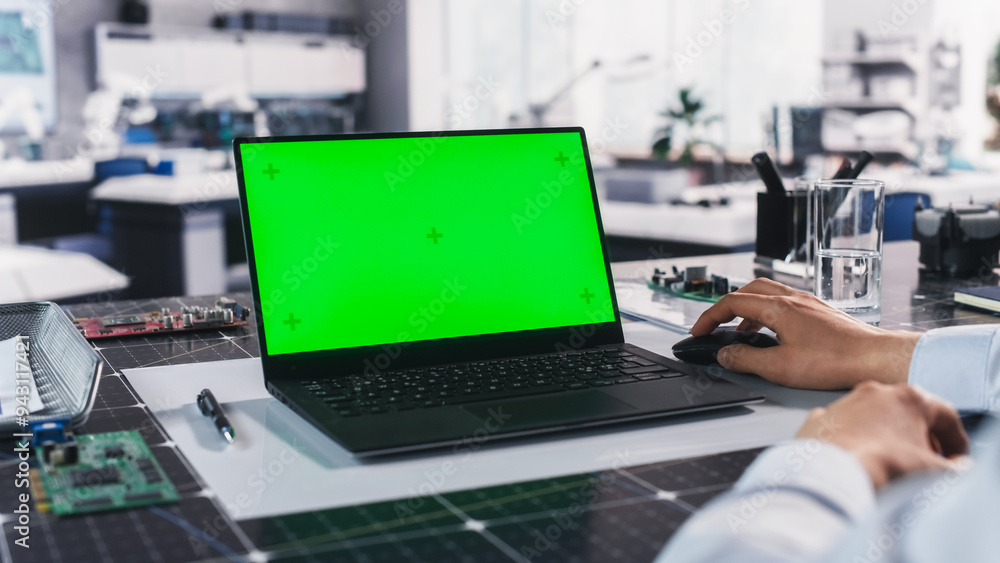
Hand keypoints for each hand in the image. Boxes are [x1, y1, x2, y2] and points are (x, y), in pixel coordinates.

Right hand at [691, 278, 919, 388]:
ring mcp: (808, 303)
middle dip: (726, 307)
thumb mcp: (780, 368)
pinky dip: (767, 312)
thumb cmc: (836, 361)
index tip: (700, 331)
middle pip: (748, 290)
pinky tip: (771, 333)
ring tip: (741, 331)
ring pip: (767, 294)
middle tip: (716, 325)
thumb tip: (726, 354)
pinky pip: (784, 303)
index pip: (732, 303)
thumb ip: (747, 359)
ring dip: (747, 308)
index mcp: (779, 308)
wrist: (875, 358)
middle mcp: (793, 299)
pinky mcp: (820, 312)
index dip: (710, 317)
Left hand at [796, 382, 968, 488]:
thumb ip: (953, 469)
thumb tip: (954, 469)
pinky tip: (858, 460)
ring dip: (886, 439)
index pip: (945, 416)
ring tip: (891, 465)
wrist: (831, 477)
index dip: (956, 441)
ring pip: (873, 419)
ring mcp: (844, 404)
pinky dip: (854, 442)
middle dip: (921, 439)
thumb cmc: (882, 467)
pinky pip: (843, 429)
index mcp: (909, 397)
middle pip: (908, 414)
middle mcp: (874, 392)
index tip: (956, 459)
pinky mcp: (819, 420)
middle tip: (927, 462)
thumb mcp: (934, 472)